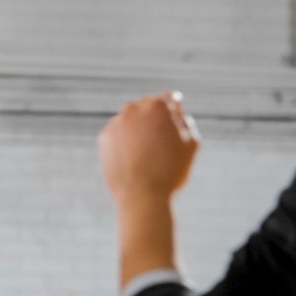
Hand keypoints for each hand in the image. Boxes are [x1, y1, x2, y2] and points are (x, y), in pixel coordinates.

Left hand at [100, 92, 200, 206]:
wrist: (141, 197)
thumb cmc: (170, 172)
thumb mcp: (191, 144)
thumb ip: (186, 122)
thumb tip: (176, 114)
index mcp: (157, 106)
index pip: (171, 98)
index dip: (177, 108)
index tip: (177, 117)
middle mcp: (133, 109)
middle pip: (149, 107)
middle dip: (156, 118)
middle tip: (163, 138)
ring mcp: (116, 123)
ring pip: (132, 120)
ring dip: (140, 128)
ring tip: (148, 151)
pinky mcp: (104, 138)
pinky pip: (119, 134)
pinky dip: (126, 140)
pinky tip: (134, 156)